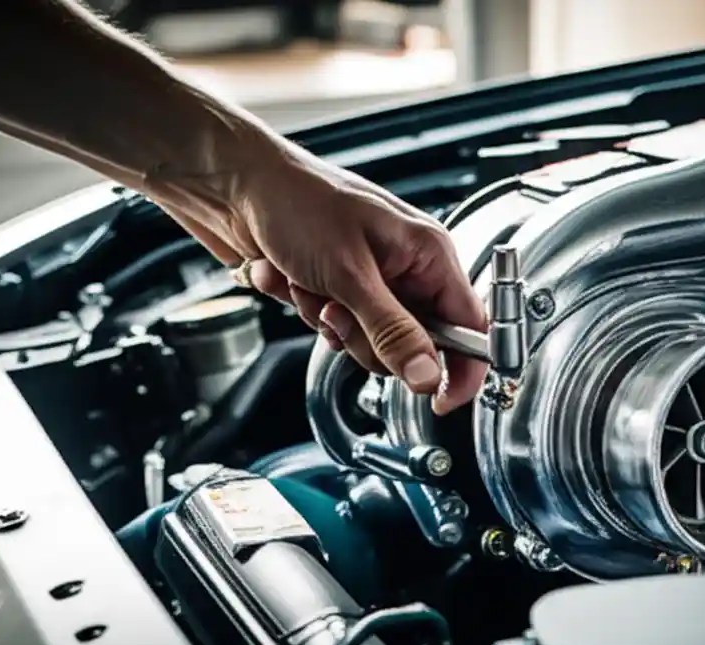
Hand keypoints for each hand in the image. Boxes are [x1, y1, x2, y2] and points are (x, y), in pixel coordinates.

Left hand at [150, 137, 487, 414]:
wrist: (234, 185)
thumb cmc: (296, 201)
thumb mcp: (349, 275)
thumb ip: (393, 332)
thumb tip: (428, 376)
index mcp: (428, 253)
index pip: (469, 326)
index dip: (459, 367)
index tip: (438, 399)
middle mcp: (405, 267)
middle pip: (412, 343)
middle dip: (366, 337)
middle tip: (337, 309)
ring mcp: (370, 278)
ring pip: (367, 341)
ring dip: (327, 320)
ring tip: (307, 283)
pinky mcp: (336, 287)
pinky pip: (332, 327)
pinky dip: (305, 308)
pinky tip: (288, 277)